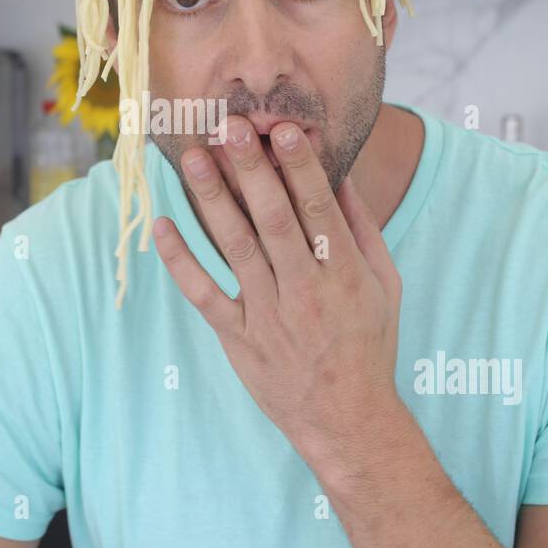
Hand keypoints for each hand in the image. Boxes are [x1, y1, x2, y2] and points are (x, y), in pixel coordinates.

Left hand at [152, 115, 403, 465]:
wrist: (347, 420)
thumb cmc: (369, 344)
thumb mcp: (385, 285)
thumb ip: (363, 229)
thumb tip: (343, 175)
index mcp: (345, 275)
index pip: (319, 211)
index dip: (301, 168)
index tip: (282, 129)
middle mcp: (305, 292)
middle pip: (274, 221)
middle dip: (251, 172)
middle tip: (229, 128)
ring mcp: (268, 315)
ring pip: (236, 248)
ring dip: (213, 201)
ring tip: (195, 159)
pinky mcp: (238, 339)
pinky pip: (204, 295)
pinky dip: (181, 262)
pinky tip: (162, 226)